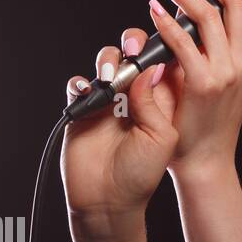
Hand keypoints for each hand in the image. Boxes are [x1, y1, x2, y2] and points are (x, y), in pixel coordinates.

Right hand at [60, 41, 176, 227]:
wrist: (108, 202)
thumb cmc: (141, 174)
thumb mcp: (159, 137)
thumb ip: (154, 103)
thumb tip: (150, 68)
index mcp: (158, 99)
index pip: (160, 62)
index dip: (161, 48)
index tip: (163, 40)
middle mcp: (133, 95)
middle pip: (131, 54)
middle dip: (132, 44)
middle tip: (133, 49)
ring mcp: (106, 101)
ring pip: (105, 63)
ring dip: (107, 62)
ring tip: (110, 78)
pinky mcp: (82, 110)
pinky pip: (78, 86)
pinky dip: (81, 83)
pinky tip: (89, 91)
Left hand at [148, 0, 241, 177]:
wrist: (206, 157)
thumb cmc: (213, 118)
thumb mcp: (234, 79)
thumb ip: (228, 47)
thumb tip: (210, 14)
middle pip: (241, 2)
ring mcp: (227, 71)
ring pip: (211, 14)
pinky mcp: (202, 81)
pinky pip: (183, 39)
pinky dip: (167, 20)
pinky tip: (155, 11)